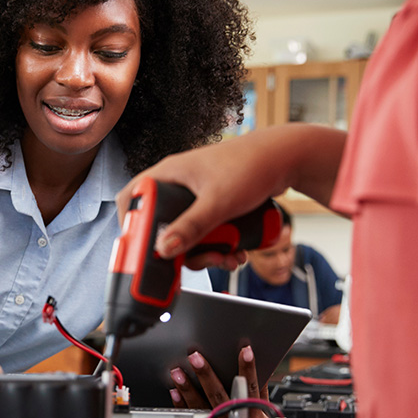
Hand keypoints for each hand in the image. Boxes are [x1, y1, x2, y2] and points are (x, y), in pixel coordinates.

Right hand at [115, 124, 346, 267]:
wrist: (286, 158)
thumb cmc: (251, 166)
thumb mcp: (218, 202)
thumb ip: (191, 227)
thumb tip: (163, 249)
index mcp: (169, 174)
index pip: (133, 197)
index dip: (131, 224)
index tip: (143, 248)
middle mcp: (179, 184)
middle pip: (162, 225)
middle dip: (181, 250)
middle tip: (200, 259)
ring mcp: (196, 195)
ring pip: (188, 233)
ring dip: (206, 252)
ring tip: (227, 258)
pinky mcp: (214, 204)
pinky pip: (207, 231)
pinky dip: (218, 246)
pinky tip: (235, 252)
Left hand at [168, 346, 262, 417]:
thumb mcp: (265, 415)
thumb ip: (260, 392)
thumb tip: (261, 367)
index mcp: (251, 414)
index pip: (251, 389)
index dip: (249, 370)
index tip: (246, 351)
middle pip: (219, 396)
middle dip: (206, 375)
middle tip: (196, 357)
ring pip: (201, 406)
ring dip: (188, 388)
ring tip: (177, 372)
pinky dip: (181, 404)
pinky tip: (175, 391)